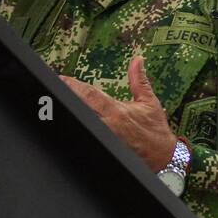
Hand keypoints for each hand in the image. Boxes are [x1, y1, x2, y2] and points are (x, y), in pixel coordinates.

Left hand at [61, 56, 177, 172]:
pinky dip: (78, 134)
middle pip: (79, 111)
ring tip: (56, 109)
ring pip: (80, 126)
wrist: (163, 156)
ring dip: (71, 117)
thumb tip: (137, 61)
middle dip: (67, 101)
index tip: (61, 79)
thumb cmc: (155, 130)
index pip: (90, 95)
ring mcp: (104, 139)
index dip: (73, 86)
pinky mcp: (104, 149)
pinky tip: (70, 129)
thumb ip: (138, 80)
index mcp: (117, 112)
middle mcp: (108, 126)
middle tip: (54, 93)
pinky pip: (87, 141)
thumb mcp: (149, 101)